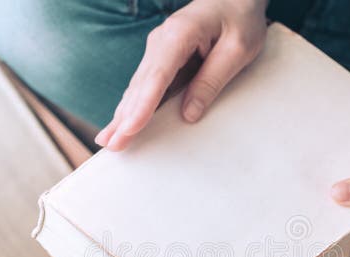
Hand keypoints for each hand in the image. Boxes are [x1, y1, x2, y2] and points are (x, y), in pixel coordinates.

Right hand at [95, 0, 267, 150]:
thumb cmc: (239, 18)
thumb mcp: (238, 49)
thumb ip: (213, 79)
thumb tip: (190, 113)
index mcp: (179, 34)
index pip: (157, 76)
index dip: (142, 105)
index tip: (131, 128)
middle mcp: (161, 42)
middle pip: (140, 86)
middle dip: (125, 117)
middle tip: (112, 145)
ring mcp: (159, 51)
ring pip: (138, 88)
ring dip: (123, 115)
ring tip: (110, 141)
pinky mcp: (163, 60)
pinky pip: (146, 87)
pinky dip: (133, 106)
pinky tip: (121, 124)